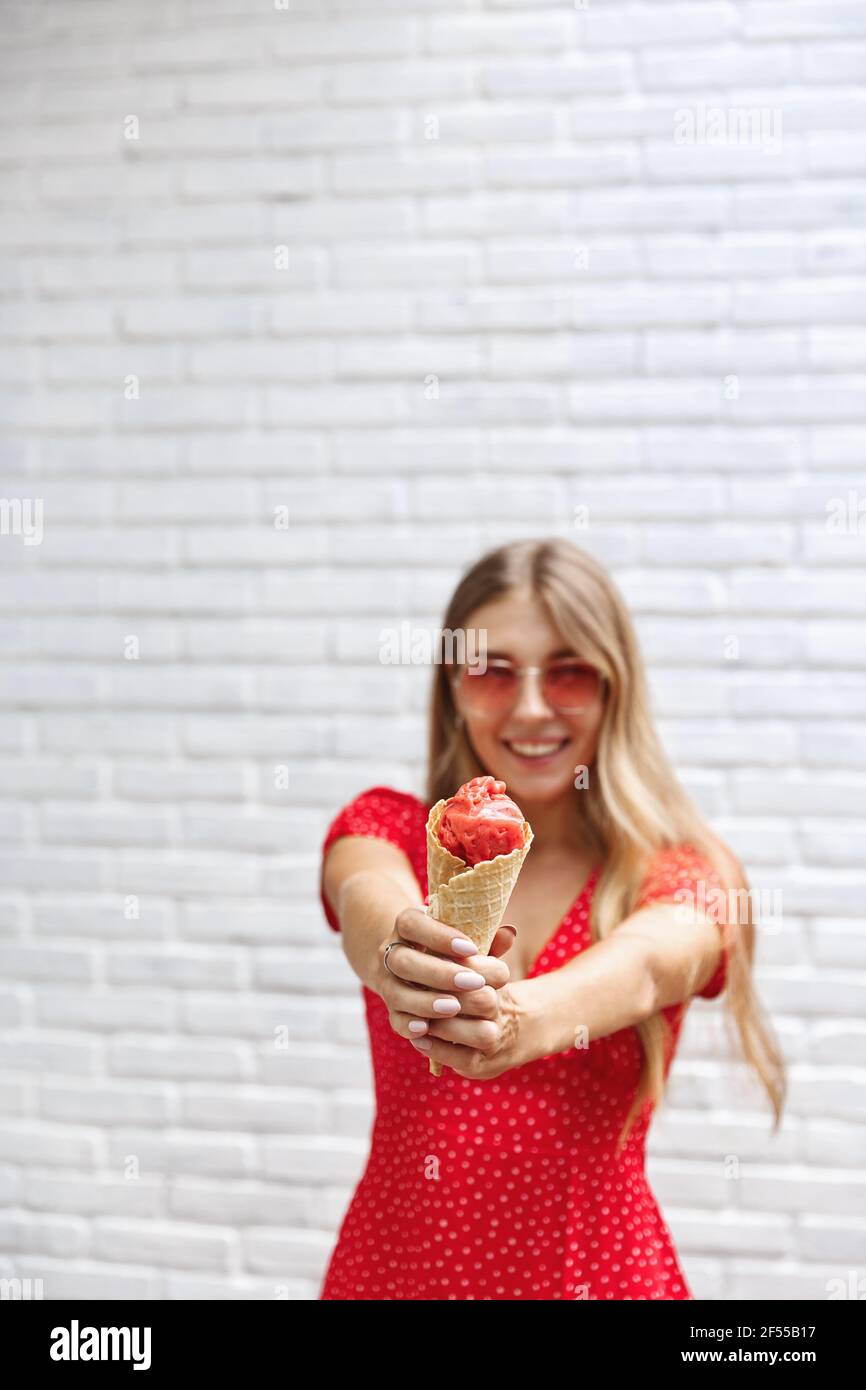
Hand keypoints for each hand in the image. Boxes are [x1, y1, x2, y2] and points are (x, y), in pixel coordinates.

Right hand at [377, 907, 522, 1079]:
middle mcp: (391, 953)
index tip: (471, 948)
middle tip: (474, 982)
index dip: (439, 936)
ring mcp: (388, 983)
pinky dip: (410, 1026)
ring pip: (397, 993)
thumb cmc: (448, 949)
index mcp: (407, 926)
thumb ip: (485, 938)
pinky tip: (427, 1029)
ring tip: (455, 1007)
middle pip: (403, 961)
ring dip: (426, 1002)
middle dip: (438, 973)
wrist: (416, 964)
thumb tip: (508, 935)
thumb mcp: (463, 938)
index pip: (412, 923)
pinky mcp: (392, 1010)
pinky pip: (395, 1020)